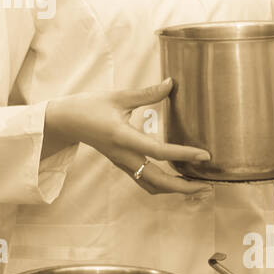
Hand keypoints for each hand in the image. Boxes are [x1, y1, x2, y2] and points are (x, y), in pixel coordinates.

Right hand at [44, 79, 211, 194]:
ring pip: (151, 186)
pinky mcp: (122, 164)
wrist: (66, 121)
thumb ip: (147, 93)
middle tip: (207, 185)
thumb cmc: (90, 106)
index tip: (205, 155)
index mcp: (124, 137)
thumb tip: (171, 83)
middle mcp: (124, 155)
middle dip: (184, 187)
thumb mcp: (118, 96)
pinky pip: (144, 181)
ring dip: (174, 190)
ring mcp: (122, 163)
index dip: (184, 154)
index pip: (159, 151)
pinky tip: (177, 179)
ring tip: (196, 186)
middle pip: (158, 181)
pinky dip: (163, 185)